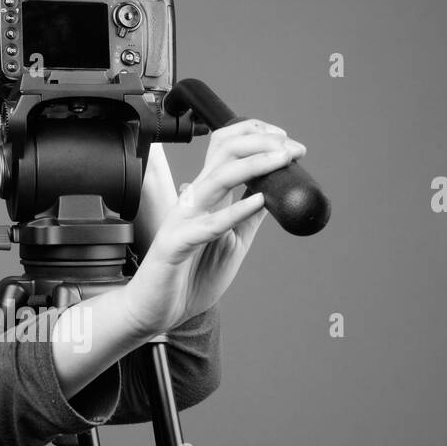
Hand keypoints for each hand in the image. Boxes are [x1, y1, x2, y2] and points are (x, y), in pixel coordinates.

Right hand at [122, 118, 305, 335]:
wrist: (154, 310)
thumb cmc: (187, 278)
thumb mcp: (231, 242)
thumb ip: (247, 218)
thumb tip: (270, 195)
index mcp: (206, 197)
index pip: (227, 148)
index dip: (257, 135)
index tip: (287, 143)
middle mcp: (194, 200)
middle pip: (224, 152)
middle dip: (261, 141)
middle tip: (292, 149)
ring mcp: (184, 220)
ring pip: (218, 179)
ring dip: (254, 165)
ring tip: (281, 161)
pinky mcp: (176, 245)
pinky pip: (207, 225)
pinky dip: (234, 211)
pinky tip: (257, 201)